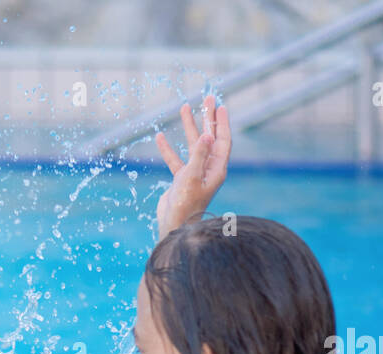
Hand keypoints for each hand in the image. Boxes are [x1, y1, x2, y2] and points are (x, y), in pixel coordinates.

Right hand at [154, 95, 230, 238]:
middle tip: (207, 98)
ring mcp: (194, 174)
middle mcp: (208, 170)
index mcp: (216, 169)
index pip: (222, 140)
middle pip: (210, 138)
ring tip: (184, 108)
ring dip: (189, 127)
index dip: (221, 122)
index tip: (220, 105)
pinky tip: (160, 137)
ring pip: (193, 146)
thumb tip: (208, 135)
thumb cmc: (186, 206)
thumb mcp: (191, 178)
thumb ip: (199, 155)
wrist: (174, 227)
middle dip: (208, 118)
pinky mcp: (182, 180)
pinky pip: (176, 160)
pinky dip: (168, 149)